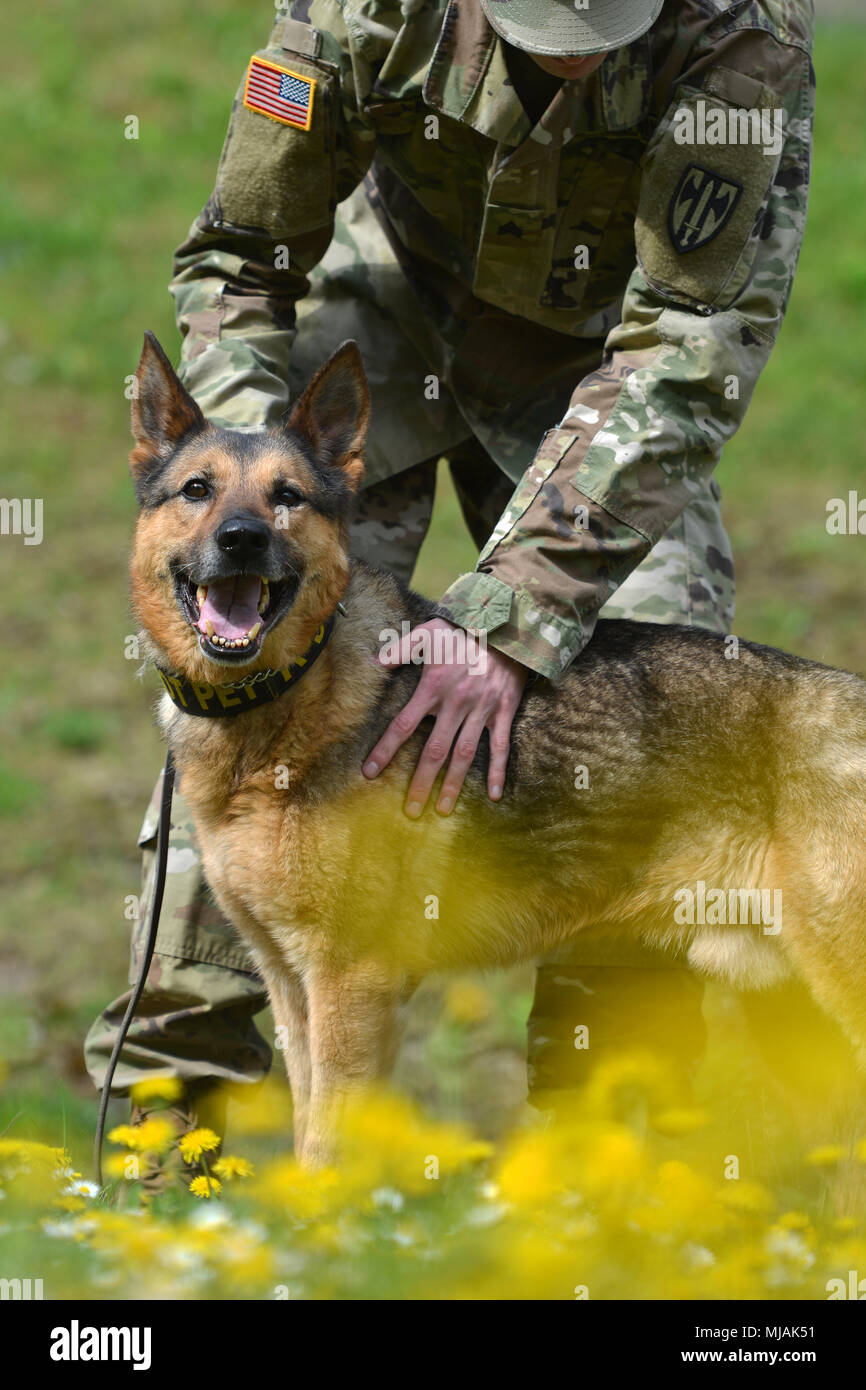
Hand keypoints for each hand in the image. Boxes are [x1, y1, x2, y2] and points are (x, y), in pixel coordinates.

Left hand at [362, 617, 528, 816]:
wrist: (508, 624)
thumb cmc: (463, 629)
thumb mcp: (427, 632)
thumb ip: (399, 649)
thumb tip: (374, 662)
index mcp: (432, 688)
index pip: (402, 725)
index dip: (385, 751)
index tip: (370, 773)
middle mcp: (455, 704)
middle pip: (434, 750)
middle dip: (421, 782)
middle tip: (411, 811)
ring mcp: (481, 710)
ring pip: (464, 754)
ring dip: (453, 784)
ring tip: (443, 810)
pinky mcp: (503, 712)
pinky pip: (499, 746)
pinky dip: (497, 771)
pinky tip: (493, 795)